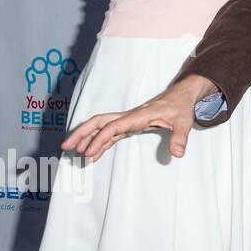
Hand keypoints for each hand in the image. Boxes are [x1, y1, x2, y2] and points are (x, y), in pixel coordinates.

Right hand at [61, 74, 212, 160]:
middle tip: (66, 147)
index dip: (100, 139)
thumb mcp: (184, 121)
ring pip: (101, 127)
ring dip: (86, 139)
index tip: (89, 153)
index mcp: (139, 116)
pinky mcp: (130, 126)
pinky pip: (110, 134)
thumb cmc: (181, 106)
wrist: (182, 95)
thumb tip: (177, 154)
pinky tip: (92, 155)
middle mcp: (130, 117)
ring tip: (74, 155)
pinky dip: (99, 144)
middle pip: (99, 122)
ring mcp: (128, 121)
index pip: (114, 126)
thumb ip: (180, 138)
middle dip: (81, 133)